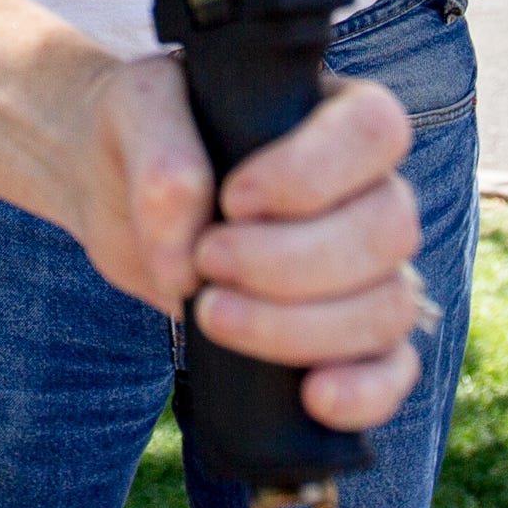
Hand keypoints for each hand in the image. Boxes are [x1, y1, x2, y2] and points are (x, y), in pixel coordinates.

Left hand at [71, 57, 424, 434]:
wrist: (115, 190)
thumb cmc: (140, 131)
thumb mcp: (133, 110)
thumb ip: (160, 154)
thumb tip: (187, 260)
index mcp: (333, 116)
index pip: (377, 131)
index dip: (314, 175)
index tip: (234, 198)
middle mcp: (364, 189)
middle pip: (388, 231)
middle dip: (292, 263)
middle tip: (207, 259)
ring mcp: (363, 267)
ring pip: (388, 306)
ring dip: (302, 328)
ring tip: (210, 314)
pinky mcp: (342, 334)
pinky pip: (391, 369)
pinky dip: (365, 393)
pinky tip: (314, 397)